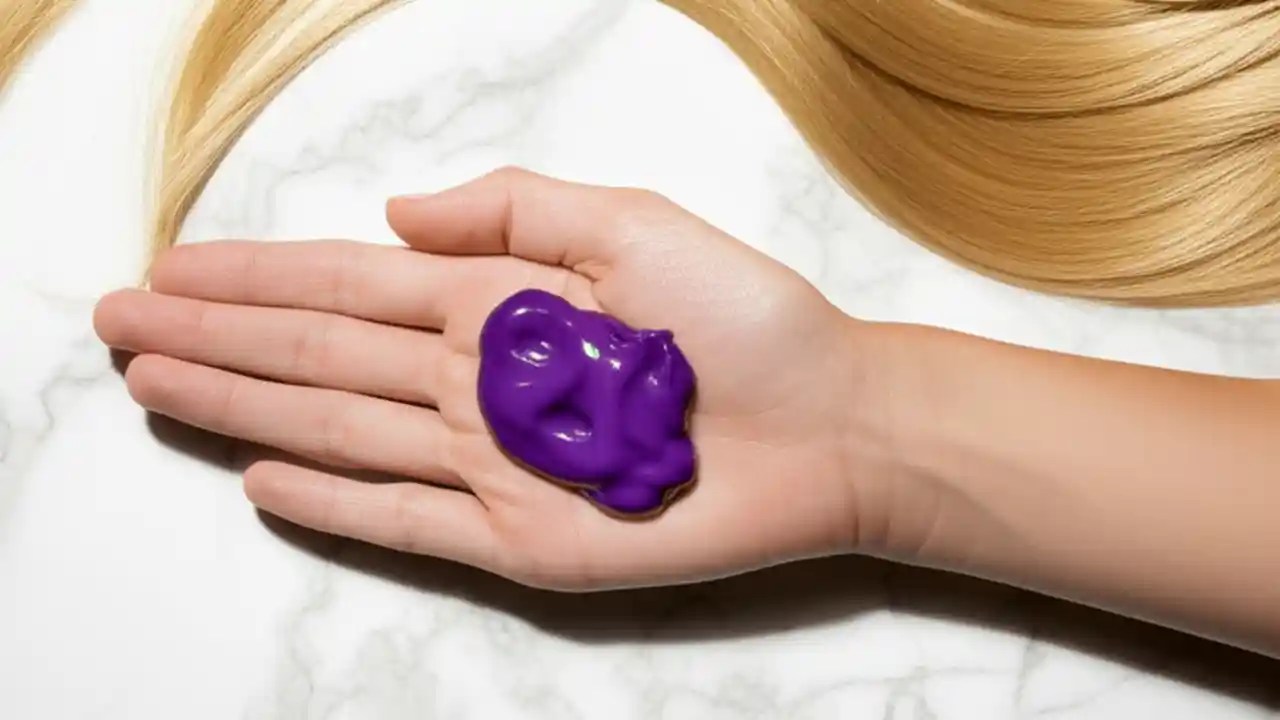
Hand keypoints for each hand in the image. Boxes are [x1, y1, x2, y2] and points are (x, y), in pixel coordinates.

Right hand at [94, 168, 884, 590]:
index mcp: (497, 300)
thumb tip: (395, 212)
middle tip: (120, 322)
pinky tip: (262, 477)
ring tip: (157, 382)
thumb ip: (515, 210)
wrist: (827, 426)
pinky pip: (406, 522)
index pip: (347, 284)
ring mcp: (489, 464)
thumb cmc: (745, 320)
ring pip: (339, 429)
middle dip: (216, 336)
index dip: (258, 275)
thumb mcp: (633, 224)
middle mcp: (474, 380)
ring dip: (243, 406)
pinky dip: (334, 502)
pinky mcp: (518, 541)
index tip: (175, 267)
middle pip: (318, 355)